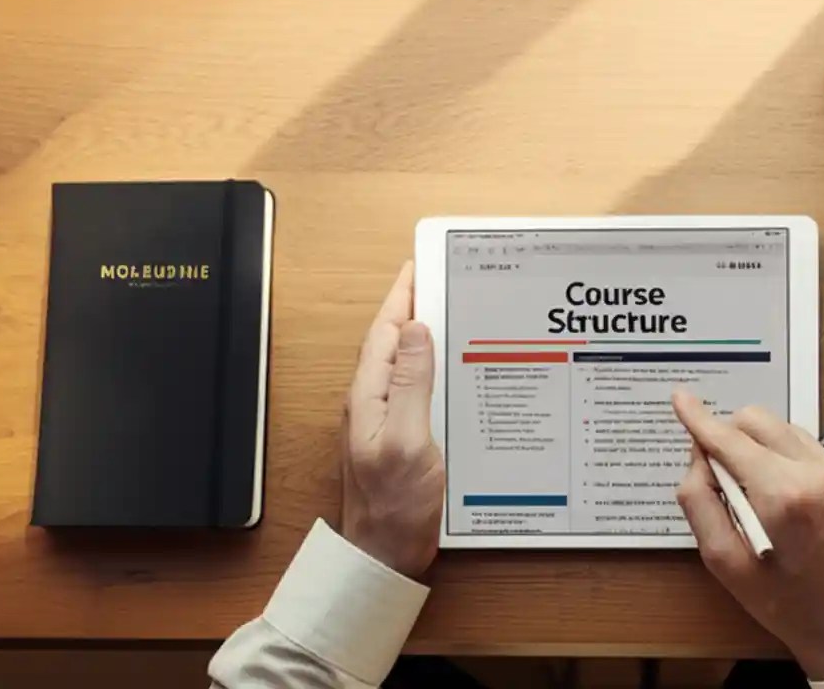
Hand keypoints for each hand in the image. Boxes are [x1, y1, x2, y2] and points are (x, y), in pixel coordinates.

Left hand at [341, 261, 443, 578]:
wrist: (384, 556)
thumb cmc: (394, 505)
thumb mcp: (408, 439)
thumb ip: (412, 384)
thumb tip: (417, 331)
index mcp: (370, 396)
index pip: (386, 332)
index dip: (402, 297)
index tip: (419, 267)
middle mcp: (373, 403)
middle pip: (394, 344)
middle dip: (414, 309)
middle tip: (442, 281)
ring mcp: (384, 421)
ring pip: (405, 365)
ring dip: (425, 338)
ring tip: (451, 313)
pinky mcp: (400, 438)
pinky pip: (416, 390)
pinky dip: (433, 370)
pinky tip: (453, 371)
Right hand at [672, 390, 823, 680]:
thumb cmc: (784, 602)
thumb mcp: (723, 561)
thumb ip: (699, 501)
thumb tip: (696, 459)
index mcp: (781, 495)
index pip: (729, 439)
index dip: (699, 419)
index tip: (681, 398)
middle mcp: (815, 474)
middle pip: (756, 420)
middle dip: (728, 436)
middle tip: (718, 477)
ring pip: (781, 428)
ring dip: (756, 445)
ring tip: (750, 492)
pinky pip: (805, 445)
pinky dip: (781, 455)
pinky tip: (775, 490)